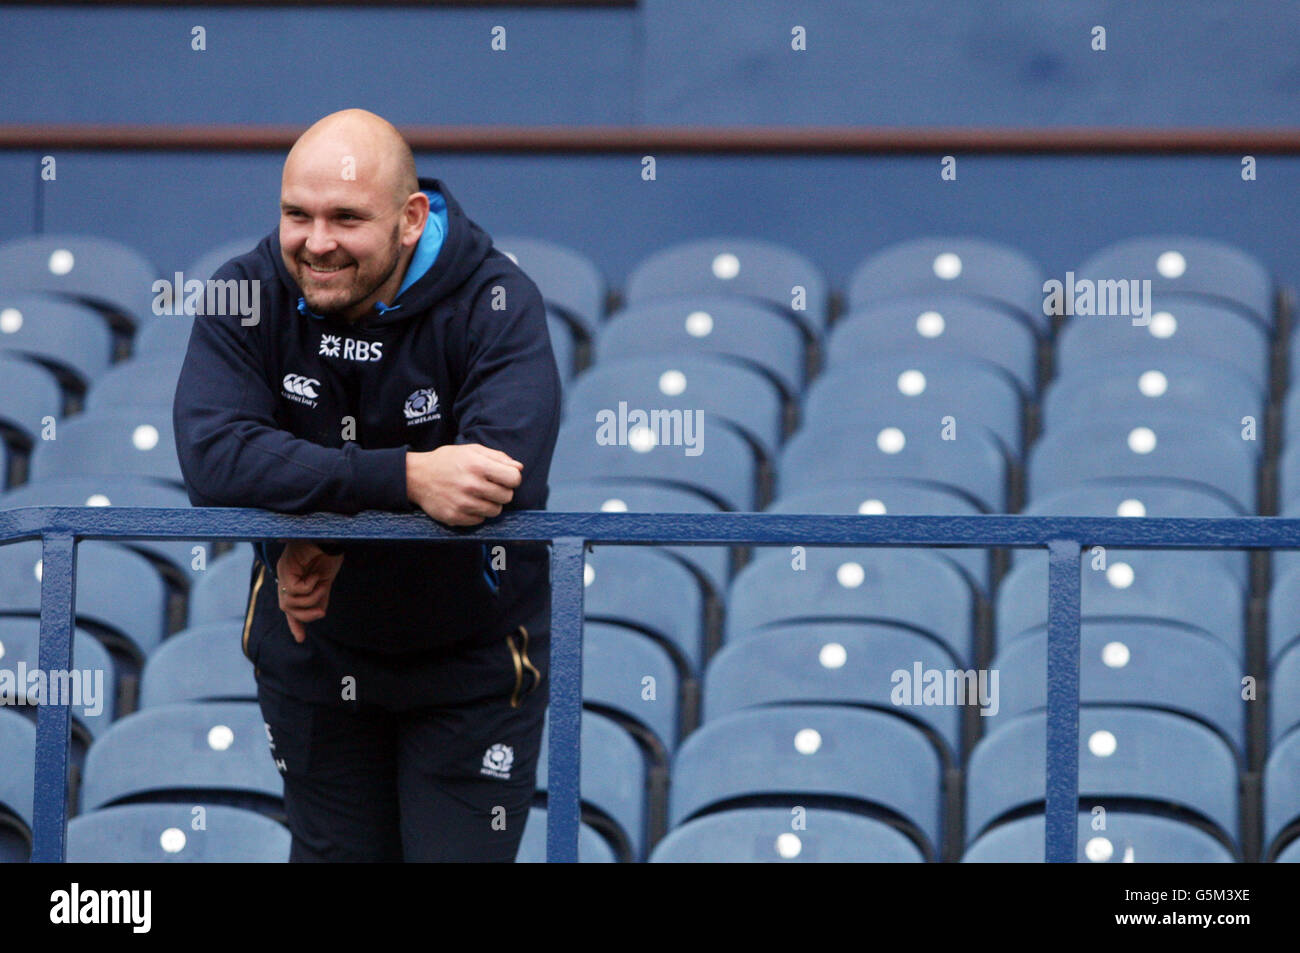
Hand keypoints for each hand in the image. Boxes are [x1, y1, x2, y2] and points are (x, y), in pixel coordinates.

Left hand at [276, 540, 344, 642]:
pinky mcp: (286, 568)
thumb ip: (320, 596)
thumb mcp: (325, 580)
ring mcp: (283, 572)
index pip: (289, 605)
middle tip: (322, 612)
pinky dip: (309, 588)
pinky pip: (295, 590)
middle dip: (305, 615)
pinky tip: (317, 577)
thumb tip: (318, 612)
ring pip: (290, 602)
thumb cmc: (329, 554)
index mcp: (293, 579)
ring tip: (322, 587)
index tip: (300, 639)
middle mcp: (285, 576)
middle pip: (287, 607)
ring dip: (310, 600)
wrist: (331, 538)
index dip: (294, 622)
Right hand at [406, 444, 523, 526]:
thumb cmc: (448, 461)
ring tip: (478, 495)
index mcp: (478, 465)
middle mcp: (471, 485)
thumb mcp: (472, 450)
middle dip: (502, 491)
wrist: (417, 476)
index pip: (514, 479)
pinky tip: (467, 503)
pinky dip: (477, 514)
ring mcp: (463, 503)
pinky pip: (480, 521)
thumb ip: (498, 457)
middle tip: (489, 487)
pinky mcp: (455, 517)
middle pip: (507, 497)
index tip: (504, 478)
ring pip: (495, 511)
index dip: (512, 478)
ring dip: (490, 504)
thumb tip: (519, 468)